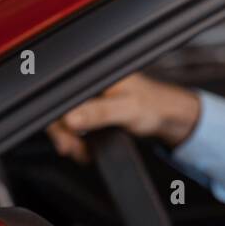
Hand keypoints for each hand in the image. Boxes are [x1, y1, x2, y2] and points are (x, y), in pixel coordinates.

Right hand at [46, 73, 199, 162]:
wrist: (166, 117)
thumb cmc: (153, 105)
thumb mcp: (126, 109)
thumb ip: (99, 112)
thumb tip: (71, 118)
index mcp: (96, 74)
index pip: (63, 93)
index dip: (58, 118)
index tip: (65, 138)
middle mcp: (90, 82)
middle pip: (60, 108)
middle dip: (64, 133)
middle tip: (73, 149)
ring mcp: (90, 97)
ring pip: (65, 119)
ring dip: (69, 138)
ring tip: (81, 151)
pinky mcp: (92, 109)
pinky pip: (75, 125)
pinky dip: (77, 139)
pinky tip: (84, 148)